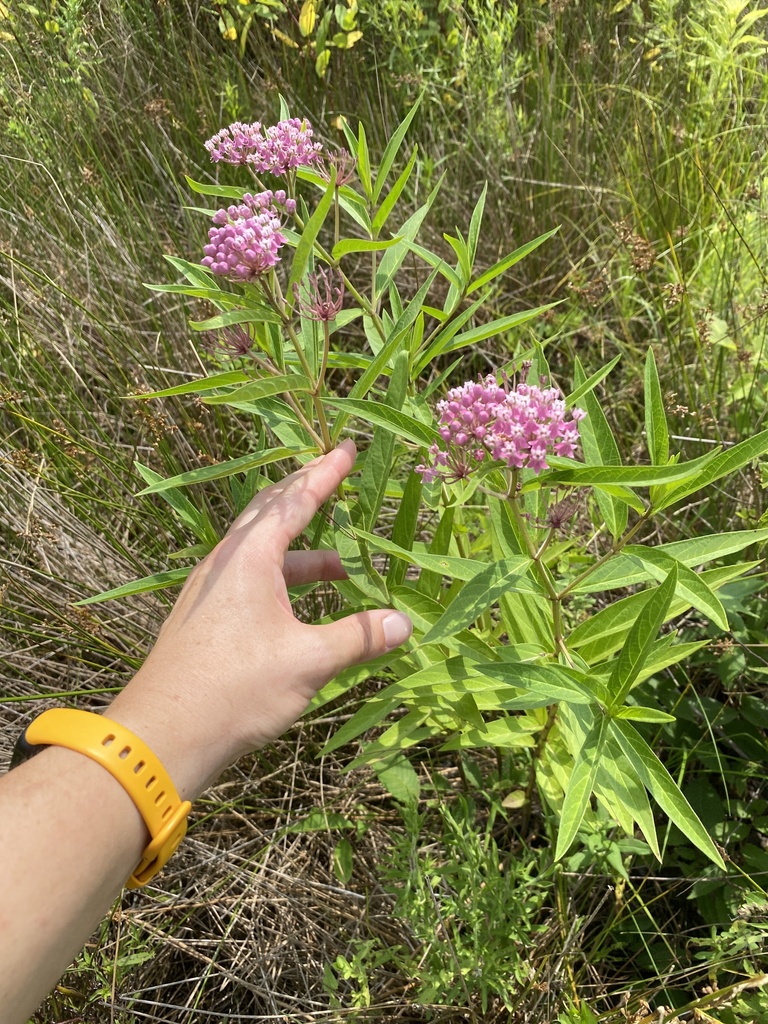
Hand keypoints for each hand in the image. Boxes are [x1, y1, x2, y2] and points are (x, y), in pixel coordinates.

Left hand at [107, 440, 411, 798]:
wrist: (163, 735)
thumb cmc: (235, 689)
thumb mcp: (307, 662)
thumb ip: (357, 637)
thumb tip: (403, 623)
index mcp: (249, 558)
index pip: (294, 500)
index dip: (325, 474)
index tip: (347, 448)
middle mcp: (226, 564)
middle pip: (271, 514)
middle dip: (306, 495)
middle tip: (336, 476)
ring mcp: (211, 590)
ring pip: (263, 553)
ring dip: (304, 554)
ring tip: (344, 569)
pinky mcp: (206, 617)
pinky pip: (252, 580)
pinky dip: (285, 580)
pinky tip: (303, 606)